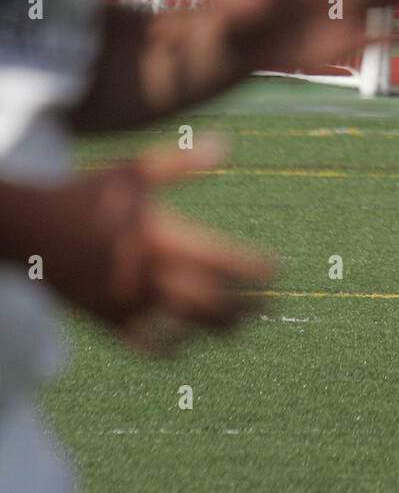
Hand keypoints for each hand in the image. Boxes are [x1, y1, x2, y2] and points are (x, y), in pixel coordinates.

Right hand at [4, 141, 271, 347]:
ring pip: (183, 326)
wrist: (29, 227)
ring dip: (215, 329)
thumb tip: (225, 145)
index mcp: (158, 236)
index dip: (252, 268)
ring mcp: (125, 302)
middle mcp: (146, 274)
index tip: (276, 271)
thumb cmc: (85, 191)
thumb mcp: (132, 170)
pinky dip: (168, 347)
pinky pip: (143, 345)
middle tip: (270, 307)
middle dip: (244, 306)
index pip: (219, 260)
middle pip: (209, 300)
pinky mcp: (105, 319)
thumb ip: (181, 163)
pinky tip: (185, 344)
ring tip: (238, 329)